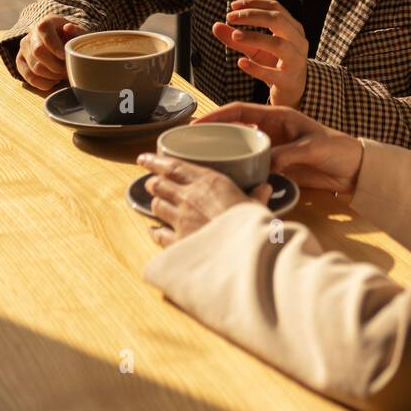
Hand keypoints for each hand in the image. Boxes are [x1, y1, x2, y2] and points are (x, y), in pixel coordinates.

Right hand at [16, 16, 86, 91]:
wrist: (59, 40)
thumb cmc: (71, 37)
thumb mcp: (77, 32)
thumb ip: (77, 31)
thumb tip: (68, 28)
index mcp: (46, 23)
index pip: (45, 34)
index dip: (55, 47)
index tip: (65, 57)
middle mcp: (31, 35)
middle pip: (38, 52)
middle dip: (55, 65)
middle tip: (67, 70)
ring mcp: (23, 49)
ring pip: (34, 67)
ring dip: (52, 76)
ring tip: (63, 75)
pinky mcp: (20, 62)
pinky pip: (29, 77)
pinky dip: (44, 83)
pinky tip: (54, 81)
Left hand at [139, 151, 272, 248]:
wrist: (242, 252)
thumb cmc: (251, 224)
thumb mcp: (256, 205)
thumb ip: (257, 195)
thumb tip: (265, 188)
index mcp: (208, 181)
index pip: (174, 166)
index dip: (156, 161)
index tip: (145, 158)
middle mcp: (189, 197)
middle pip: (159, 184)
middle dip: (153, 180)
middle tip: (151, 180)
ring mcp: (180, 220)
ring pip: (157, 205)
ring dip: (154, 201)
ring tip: (154, 200)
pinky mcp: (177, 242)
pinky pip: (158, 234)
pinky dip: (154, 231)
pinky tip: (153, 230)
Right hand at [191, 100, 363, 195]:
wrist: (353, 169)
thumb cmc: (337, 149)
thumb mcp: (312, 147)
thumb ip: (288, 153)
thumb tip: (264, 164)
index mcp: (278, 116)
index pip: (240, 110)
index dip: (217, 114)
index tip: (197, 123)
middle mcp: (271, 130)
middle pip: (234, 126)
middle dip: (212, 132)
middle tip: (189, 144)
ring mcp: (272, 148)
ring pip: (240, 146)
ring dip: (222, 150)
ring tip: (199, 160)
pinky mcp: (275, 166)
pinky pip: (250, 164)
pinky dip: (237, 168)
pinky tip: (224, 176)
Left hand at [212, 0, 307, 106]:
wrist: (293, 91)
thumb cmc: (275, 64)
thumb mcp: (255, 49)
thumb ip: (237, 38)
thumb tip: (215, 25)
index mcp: (293, 28)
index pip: (275, 7)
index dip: (254, 3)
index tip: (233, 6)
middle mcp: (298, 41)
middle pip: (277, 20)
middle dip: (252, 15)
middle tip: (230, 17)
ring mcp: (295, 61)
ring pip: (277, 44)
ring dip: (254, 37)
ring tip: (234, 36)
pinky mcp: (288, 80)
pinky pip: (271, 73)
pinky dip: (255, 68)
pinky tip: (240, 63)